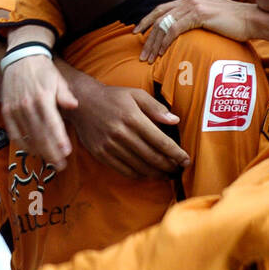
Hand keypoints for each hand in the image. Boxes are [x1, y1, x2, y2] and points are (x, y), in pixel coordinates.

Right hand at [2, 55, 76, 170]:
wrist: (21, 58)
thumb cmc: (44, 71)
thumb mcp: (58, 79)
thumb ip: (65, 94)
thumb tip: (73, 106)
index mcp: (42, 97)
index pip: (52, 124)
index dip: (59, 140)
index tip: (67, 153)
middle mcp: (26, 105)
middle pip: (40, 135)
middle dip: (51, 152)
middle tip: (61, 165)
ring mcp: (15, 109)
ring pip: (28, 137)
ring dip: (40, 152)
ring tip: (51, 162)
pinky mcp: (7, 111)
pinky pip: (15, 134)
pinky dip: (24, 145)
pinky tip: (34, 152)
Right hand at [65, 75, 187, 177]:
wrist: (82, 102)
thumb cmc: (113, 97)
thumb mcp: (136, 94)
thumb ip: (156, 107)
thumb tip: (175, 120)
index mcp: (132, 117)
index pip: (160, 141)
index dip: (176, 154)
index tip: (186, 160)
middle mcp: (121, 133)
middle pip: (152, 157)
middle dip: (169, 166)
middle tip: (179, 169)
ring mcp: (110, 145)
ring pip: (139, 167)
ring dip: (156, 173)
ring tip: (167, 174)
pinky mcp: (101, 154)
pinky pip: (124, 170)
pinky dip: (139, 175)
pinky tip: (147, 173)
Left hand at [135, 0, 260, 62]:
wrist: (251, 19)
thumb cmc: (234, 19)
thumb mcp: (213, 6)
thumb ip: (199, 2)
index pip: (162, 8)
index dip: (147, 20)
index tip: (138, 33)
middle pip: (159, 16)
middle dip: (147, 34)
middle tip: (141, 52)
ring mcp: (194, 5)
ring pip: (165, 24)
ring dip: (154, 43)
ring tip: (149, 58)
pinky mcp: (199, 15)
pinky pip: (175, 29)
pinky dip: (166, 42)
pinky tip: (162, 53)